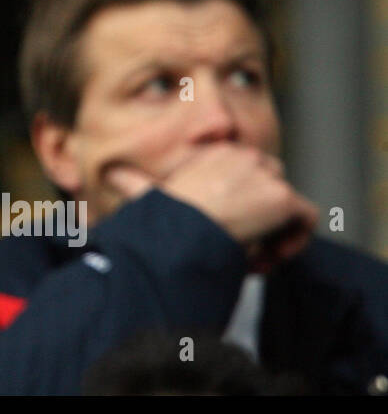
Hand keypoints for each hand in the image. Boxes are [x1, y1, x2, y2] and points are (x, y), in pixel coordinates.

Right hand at [105, 143, 316, 267]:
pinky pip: (306, 219)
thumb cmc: (162, 217)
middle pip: (270, 184)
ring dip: (273, 236)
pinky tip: (266, 258)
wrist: (181, 229)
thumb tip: (107, 172)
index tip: (221, 233)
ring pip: (287, 206)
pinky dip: (295, 241)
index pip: (244, 172)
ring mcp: (266, 176)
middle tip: (240, 249)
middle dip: (261, 219)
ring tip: (250, 259)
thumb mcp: (145, 195)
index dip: (239, 205)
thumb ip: (131, 182)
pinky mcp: (283, 197)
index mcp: (214, 154)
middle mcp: (242, 156)